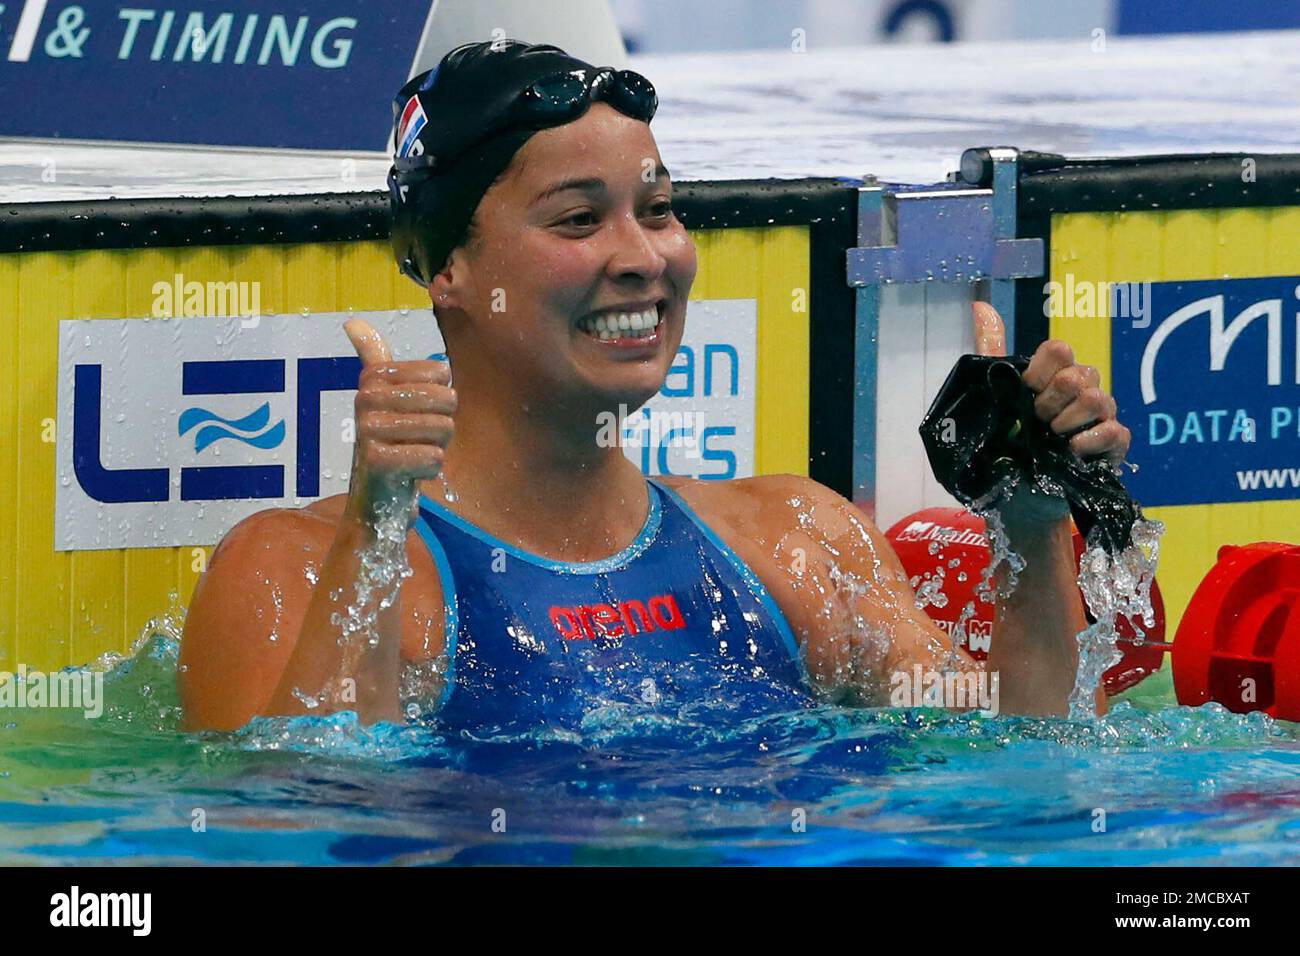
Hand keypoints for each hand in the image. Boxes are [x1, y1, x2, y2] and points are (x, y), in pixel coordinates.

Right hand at [343, 319, 455, 524]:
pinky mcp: (376, 461)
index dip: (442, 398)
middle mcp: (365, 399)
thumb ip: (373, 358)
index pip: (441, 374)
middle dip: (444, 425)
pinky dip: (430, 469)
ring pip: (442, 428)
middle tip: (419, 439)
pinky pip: (433, 457)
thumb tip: (350, 321)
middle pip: (446, 399)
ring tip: (413, 455)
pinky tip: (410, 474)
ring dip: (437, 448)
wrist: (376, 497)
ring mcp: (368, 430)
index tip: (417, 413)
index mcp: (373, 378)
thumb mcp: (385, 397)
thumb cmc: (392, 442)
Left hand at [973, 302, 1130, 524]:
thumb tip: (980, 304)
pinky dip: (1090, 441)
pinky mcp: (1115, 444)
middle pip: (1077, 375)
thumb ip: (991, 349)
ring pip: (1098, 398)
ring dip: (1067, 421)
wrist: (1019, 493)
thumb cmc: (1010, 441)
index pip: (1059, 349)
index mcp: (1056, 373)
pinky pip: (1115, 430)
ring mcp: (1102, 415)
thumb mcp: (994, 395)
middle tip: (1036, 422)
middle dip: (1049, 403)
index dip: (1039, 372)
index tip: (1025, 393)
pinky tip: (1071, 451)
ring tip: (1052, 438)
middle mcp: (1083, 388)